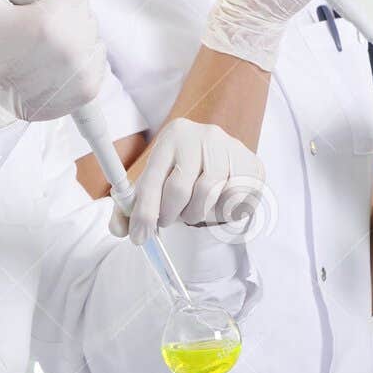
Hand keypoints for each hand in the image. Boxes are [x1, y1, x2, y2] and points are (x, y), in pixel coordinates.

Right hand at [0, 0, 107, 121]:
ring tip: (46, 41)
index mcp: (51, 18)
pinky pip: (97, 58)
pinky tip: (57, 59)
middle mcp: (73, 43)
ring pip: (91, 33)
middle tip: (37, 19)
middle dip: (65, 7)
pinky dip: (81, 56)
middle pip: (84, 8)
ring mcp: (83, 68)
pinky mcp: (88, 88)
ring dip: (74, 31)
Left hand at [112, 118, 266, 244]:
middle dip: (170, 213)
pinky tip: (217, 205)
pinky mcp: (253, 166)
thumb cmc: (180, 173)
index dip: (145, 212)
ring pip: (210, 195)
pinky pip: (236, 200)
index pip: (153, 179)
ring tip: (192, 211)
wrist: (219, 157)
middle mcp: (204, 136)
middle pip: (181, 188)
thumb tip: (119, 230)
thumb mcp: (153, 182)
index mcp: (173, 137)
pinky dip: (222, 212)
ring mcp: (232, 149)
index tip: (139, 236)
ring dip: (196, 213)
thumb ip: (131, 207)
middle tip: (168, 220)